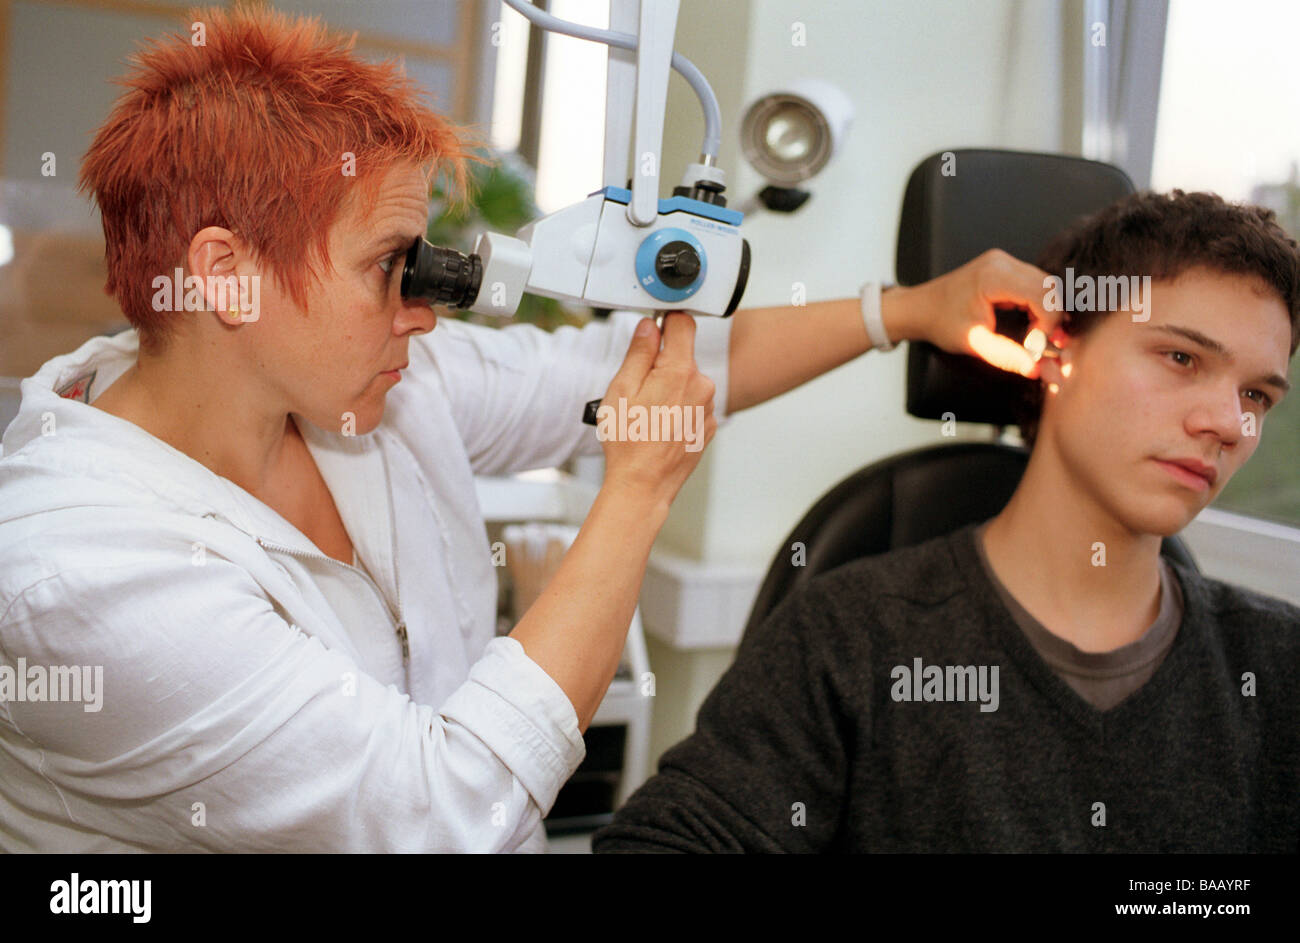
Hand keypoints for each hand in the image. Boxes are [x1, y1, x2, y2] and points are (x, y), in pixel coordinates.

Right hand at [598, 312, 717, 509]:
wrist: (644, 484)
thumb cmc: (630, 443)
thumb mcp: (622, 389)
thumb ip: (639, 352)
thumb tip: (649, 327)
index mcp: (679, 372)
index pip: (683, 324)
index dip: (665, 323)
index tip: (653, 332)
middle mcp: (702, 386)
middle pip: (683, 357)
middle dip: (661, 365)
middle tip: (639, 390)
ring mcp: (708, 409)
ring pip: (688, 382)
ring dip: (670, 389)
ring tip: (648, 414)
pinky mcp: (708, 426)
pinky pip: (693, 405)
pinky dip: (678, 409)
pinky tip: (660, 426)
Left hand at [888, 248, 1065, 377]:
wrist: (920, 308)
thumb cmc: (942, 324)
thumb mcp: (974, 343)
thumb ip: (1005, 355)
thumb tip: (1035, 369)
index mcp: (994, 276)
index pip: (1042, 294)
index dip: (1048, 322)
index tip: (1037, 345)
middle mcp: (1001, 262)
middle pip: (1048, 286)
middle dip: (1051, 317)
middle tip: (1043, 344)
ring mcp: (1002, 261)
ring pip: (1044, 284)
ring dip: (1046, 311)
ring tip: (1034, 336)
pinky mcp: (1002, 266)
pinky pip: (1032, 282)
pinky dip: (1037, 303)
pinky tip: (1029, 323)